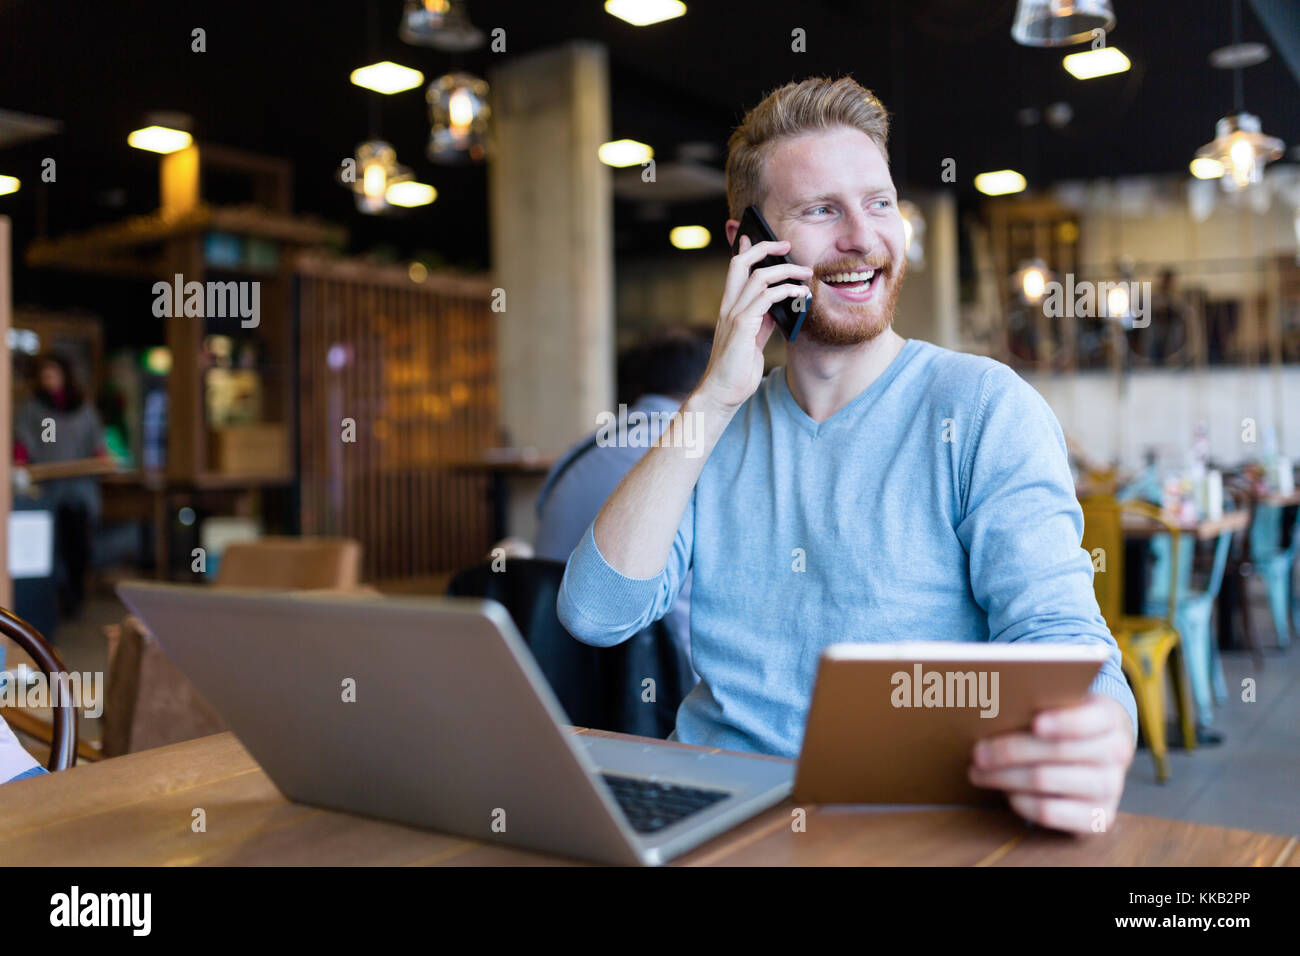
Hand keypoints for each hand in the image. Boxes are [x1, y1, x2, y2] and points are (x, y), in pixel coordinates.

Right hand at [697, 235, 811, 410]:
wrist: (722, 392)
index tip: (756, 237)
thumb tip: (782, 305)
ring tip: (806, 274)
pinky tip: (802, 295)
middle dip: (763, 248)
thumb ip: (762, 320)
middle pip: (741, 263)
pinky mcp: (742, 325)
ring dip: (786, 270)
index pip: (735, 270)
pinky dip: (787, 291)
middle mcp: (728, 306)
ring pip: (758, 276)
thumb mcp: (752, 339)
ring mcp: (734, 315)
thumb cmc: (737, 370)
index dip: (746, 250)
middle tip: (785, 244)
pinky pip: (767, 298)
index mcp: (729, 308)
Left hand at [968, 694, 1134, 833]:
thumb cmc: (1065, 724)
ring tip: (979, 772)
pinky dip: (1021, 802)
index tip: (1035, 722)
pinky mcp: (1099, 817)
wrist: (1098, 753)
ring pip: (1045, 781)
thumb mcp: (1061, 705)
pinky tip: (1006, 793)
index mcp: (1109, 717)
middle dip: (1008, 751)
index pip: (1088, 720)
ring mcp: (1110, 788)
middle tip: (977, 753)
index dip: (1063, 722)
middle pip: (1056, 751)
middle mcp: (1116, 752)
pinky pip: (1049, 812)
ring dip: (1004, 777)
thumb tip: (993, 706)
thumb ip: (1037, 703)